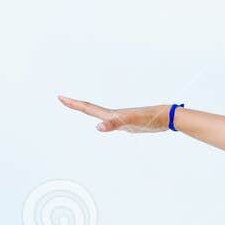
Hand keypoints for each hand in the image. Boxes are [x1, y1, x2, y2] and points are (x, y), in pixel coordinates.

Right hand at [57, 95, 172, 132]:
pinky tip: (104, 124)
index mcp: (111, 114)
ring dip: (87, 110)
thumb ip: (114, 124)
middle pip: (90, 109)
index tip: (60, 97)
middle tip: (62, 99)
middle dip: (75, 105)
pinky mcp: (127, 124)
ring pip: (99, 115)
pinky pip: (109, 122)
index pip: (88, 108)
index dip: (74, 104)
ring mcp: (120, 119)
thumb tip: (98, 127)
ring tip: (77, 107)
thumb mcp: (131, 122)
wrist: (164, 117)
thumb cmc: (148, 119)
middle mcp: (113, 115)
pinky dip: (103, 122)